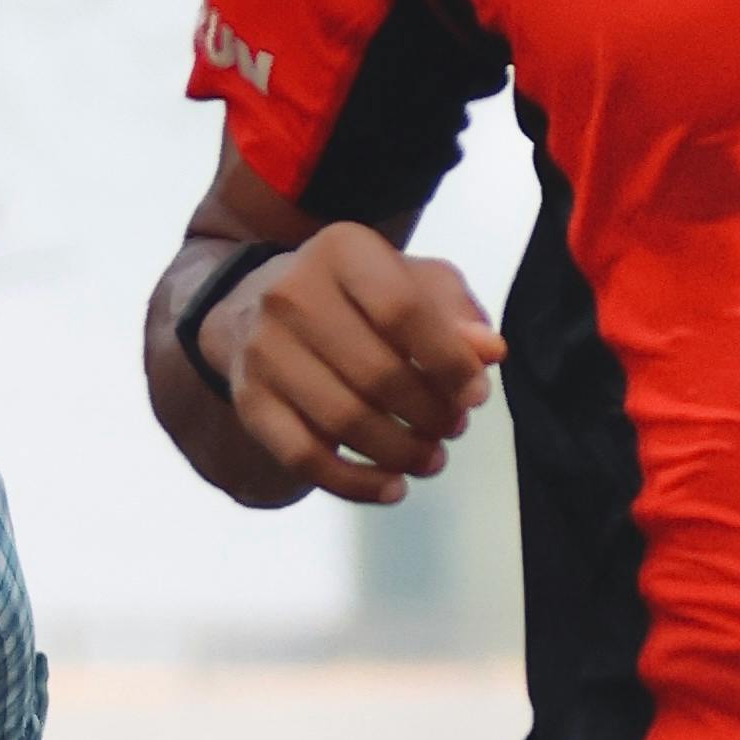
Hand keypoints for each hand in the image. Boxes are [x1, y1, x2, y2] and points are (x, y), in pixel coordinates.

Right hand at [204, 227, 501, 506]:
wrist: (260, 309)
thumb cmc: (358, 297)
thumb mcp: (412, 282)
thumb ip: (456, 312)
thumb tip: (489, 351)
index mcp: (341, 251)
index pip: (402, 309)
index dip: (448, 360)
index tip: (476, 395)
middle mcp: (291, 293)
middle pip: (376, 372)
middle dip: (429, 413)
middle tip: (453, 428)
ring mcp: (264, 350)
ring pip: (343, 420)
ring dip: (400, 451)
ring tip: (431, 458)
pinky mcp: (249, 401)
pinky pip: (303, 457)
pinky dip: (355, 484)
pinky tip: (391, 488)